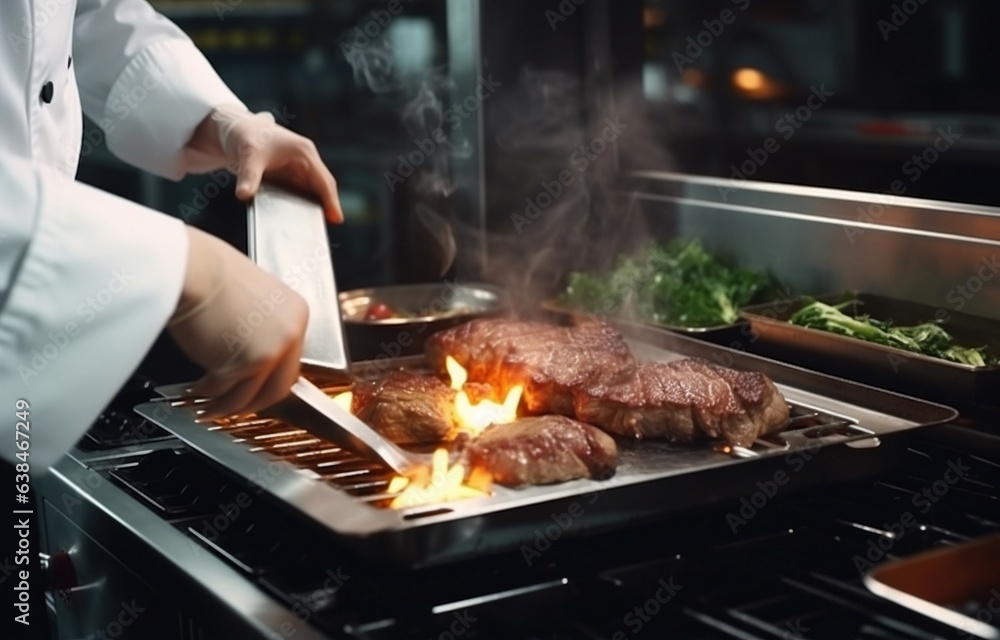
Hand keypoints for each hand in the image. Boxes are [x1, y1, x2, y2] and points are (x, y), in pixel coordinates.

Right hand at [168, 226, 308, 419]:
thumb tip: (251, 348)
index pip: (290, 362)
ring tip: (209, 408)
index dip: (269, 381)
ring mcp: (267, 352)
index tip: (255, 388)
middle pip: (277, 387)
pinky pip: (223, 390)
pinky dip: (207, 396)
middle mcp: (289, 335)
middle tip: (234, 406)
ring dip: (226, 407)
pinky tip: (195, 393)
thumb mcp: (252, 293)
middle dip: (252, 402)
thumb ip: (261, 323)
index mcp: (296, 314)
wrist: (188, 267)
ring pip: (249, 396)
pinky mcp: (241, 364)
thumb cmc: (208, 269)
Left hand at [189, 104, 343, 222]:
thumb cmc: (246, 136)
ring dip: (313, 210)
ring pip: (313, 194)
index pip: (324, 181)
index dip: (331, 200)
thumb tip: (243, 196)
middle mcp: (307, 162)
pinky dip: (301, 208)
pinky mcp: (292, 178)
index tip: (337, 219)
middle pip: (322, 189)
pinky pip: (301, 195)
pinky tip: (296, 224)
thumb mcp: (247, 156)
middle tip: (321, 232)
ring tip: (311, 232)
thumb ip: (248, 177)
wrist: (237, 129)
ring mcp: (301, 170)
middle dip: (325, 208)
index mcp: (304, 153)